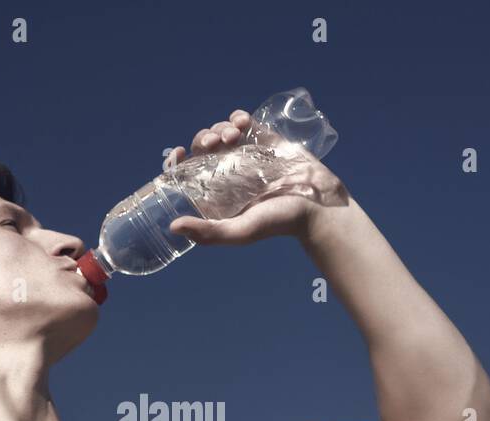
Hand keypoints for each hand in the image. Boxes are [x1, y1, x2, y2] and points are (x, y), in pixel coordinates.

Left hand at [165, 109, 347, 246]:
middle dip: (203, 140)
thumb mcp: (241, 231)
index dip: (177, 162)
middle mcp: (228, 175)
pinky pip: (243, 122)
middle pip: (202, 149)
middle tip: (213, 143)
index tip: (178, 152)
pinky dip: (238, 118)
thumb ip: (209, 233)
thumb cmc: (279, 223)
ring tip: (231, 136)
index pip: (187, 175)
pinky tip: (241, 123)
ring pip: (219, 132)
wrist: (318, 205)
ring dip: (219, 127)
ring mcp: (245, 156)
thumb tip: (172, 226)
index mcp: (217, 195)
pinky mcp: (264, 141)